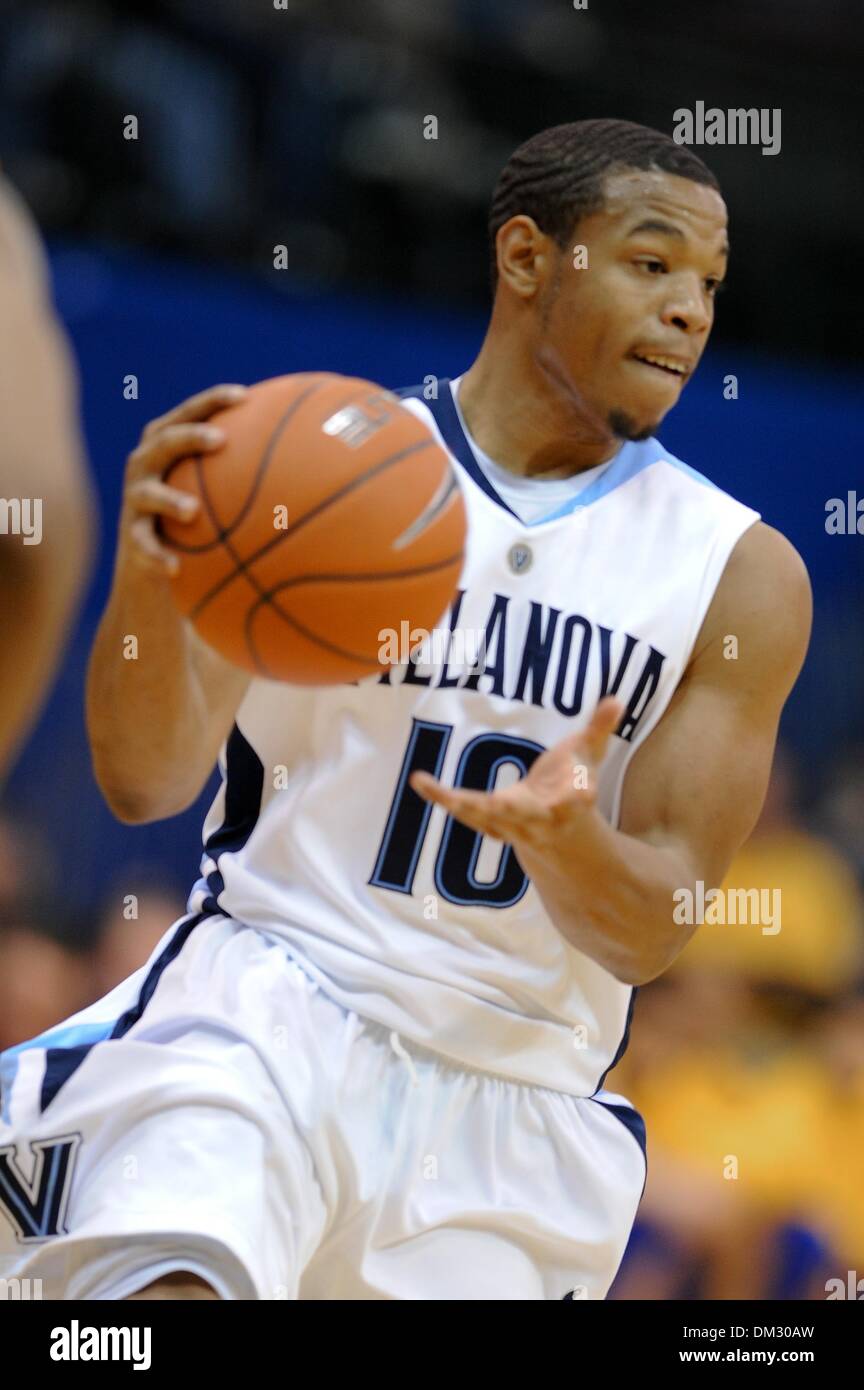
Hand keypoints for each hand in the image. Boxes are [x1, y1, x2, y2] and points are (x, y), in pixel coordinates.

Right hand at [118, 383, 246, 576]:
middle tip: (220, 440)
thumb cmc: (198, 514)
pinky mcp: (131, 534)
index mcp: (168, 444)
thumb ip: (251, 470)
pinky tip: (175, 567)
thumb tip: (316, 460)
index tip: (244, 396)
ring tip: (191, 511)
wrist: (152, 557)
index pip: (189, 412)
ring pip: (148, 494)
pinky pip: (143, 544)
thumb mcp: (219, 488)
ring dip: (169, 500)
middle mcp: (146, 464)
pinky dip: (157, 554)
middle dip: (191, 437)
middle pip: (165, 441)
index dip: (213, 400)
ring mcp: (136, 499)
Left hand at [409, 696, 623, 852]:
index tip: (583, 790)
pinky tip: (420, 781)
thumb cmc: (572, 788)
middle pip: (521, 815)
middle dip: (508, 810)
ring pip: (483, 817)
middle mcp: (538, 820)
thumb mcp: (588, 759)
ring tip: (426, 784)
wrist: (558, 839)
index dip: (578, 791)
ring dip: (457, 803)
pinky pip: (464, 811)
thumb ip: (598, 729)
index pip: (576, 798)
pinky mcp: (488, 823)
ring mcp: (509, 826)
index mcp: (569, 804)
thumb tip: (616, 699)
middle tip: (495, 803)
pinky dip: (442, 797)